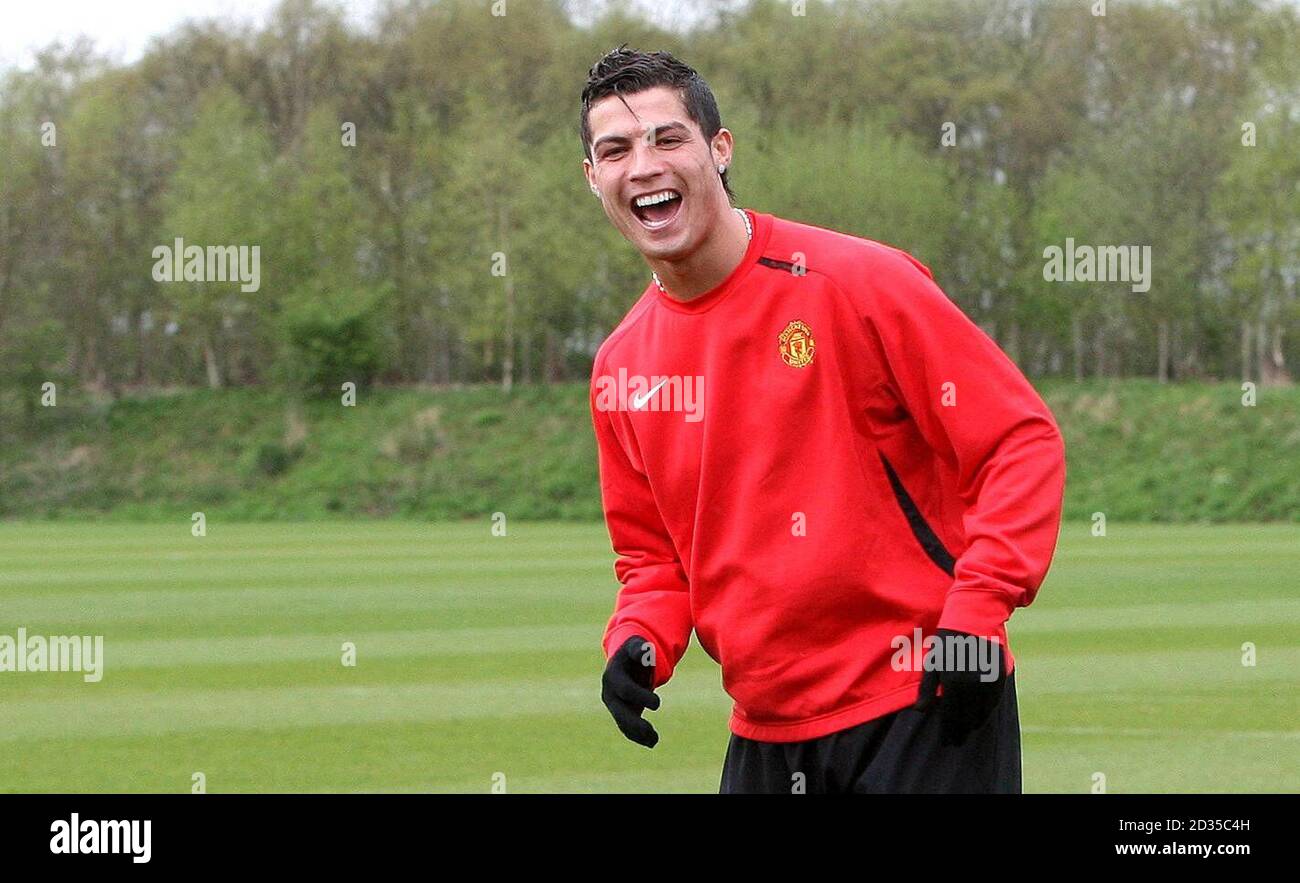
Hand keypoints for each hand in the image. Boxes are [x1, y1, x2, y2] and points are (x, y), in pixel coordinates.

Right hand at [602, 635, 660, 747]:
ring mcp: (614, 704)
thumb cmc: (633, 652)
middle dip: (635, 723)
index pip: (625, 690)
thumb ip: (639, 649)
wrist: (625, 661)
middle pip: (620, 712)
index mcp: (613, 675)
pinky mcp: (620, 712)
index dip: (641, 697)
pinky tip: (652, 742)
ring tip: (654, 741)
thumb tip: (645, 650)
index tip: (657, 704)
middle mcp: (609, 693)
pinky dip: (638, 737)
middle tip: (652, 732)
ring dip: (637, 734)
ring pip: (622, 723)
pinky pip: (626, 728)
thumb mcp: (636, 646)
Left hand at [913, 628, 1007, 746]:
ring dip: (974, 724)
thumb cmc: (947, 640)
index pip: (951, 715)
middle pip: (967, 717)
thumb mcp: (933, 661)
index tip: (947, 742)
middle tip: (956, 742)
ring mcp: (987, 681)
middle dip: (961, 731)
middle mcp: (971, 685)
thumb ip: (927, 688)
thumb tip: (919, 711)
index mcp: (952, 682)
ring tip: (967, 732)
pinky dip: (988, 712)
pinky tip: (981, 718)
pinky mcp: (999, 676)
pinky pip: (994, 702)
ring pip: (982, 712)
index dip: (949, 730)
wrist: (975, 618)